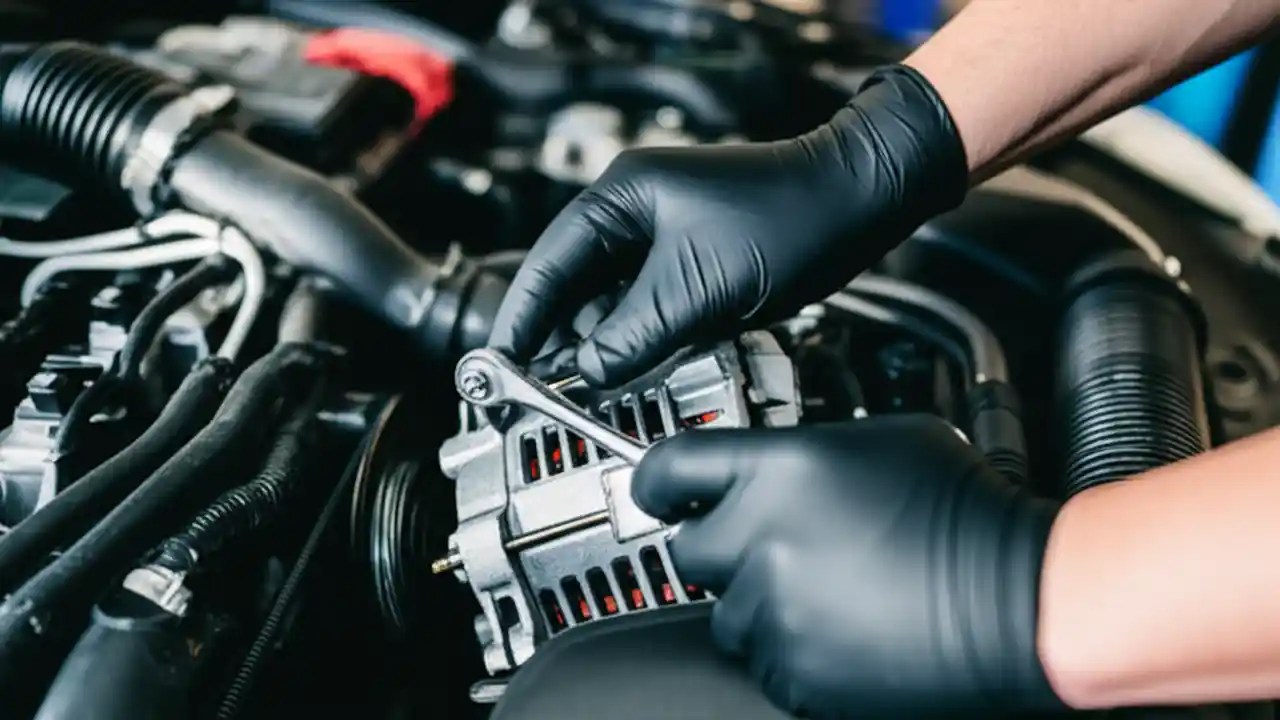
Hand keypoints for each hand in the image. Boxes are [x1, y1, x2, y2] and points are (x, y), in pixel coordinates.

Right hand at [489, 65, 967, 386]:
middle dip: (561, 339)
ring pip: (614, 305)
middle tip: (538, 388)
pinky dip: (641, 341)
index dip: (521, 319)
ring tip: (589, 389)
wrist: (861, 203)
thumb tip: (587, 372)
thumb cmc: (788, 217)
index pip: (549, 265)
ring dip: (604, 346)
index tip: (499, 364)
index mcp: (622, 199)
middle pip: (575, 287)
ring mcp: (667, 240)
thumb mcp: (697, 286)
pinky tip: (637, 369)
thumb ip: (634, 333)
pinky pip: (651, 310)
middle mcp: (636, 215)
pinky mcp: (696, 265)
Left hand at [631, 416, 1065, 718]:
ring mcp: (775, 608)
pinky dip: (790, 646)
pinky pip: (762, 657)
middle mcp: (764, 536)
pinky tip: (840, 624)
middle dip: (723, 547)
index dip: (658, 479)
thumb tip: (770, 464)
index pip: (669, 465)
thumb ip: (804, 450)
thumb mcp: (883, 440)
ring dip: (758, 600)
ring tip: (826, 589)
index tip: (657, 489)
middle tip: (774, 546)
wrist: (1016, 598)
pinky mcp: (794, 668)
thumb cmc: (963, 511)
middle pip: (688, 547)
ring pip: (724, 610)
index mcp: (781, 469)